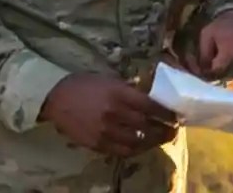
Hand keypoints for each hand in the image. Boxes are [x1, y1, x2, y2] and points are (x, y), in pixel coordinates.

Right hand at [40, 73, 178, 157]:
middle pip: (147, 126)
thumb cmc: (85, 85)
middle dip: (164, 130)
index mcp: (119, 93)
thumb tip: (151, 97)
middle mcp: (114, 113)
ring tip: (160, 140)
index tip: (176, 116)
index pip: (151, 106)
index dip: (166, 114)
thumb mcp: (110, 80)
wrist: (56, 98)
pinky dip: (135, 150)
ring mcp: (105, 131)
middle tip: (173, 131)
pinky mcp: (96, 144)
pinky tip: (141, 146)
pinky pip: (121, 151)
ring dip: (152, 142)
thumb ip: (130, 90)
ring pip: (136, 142)